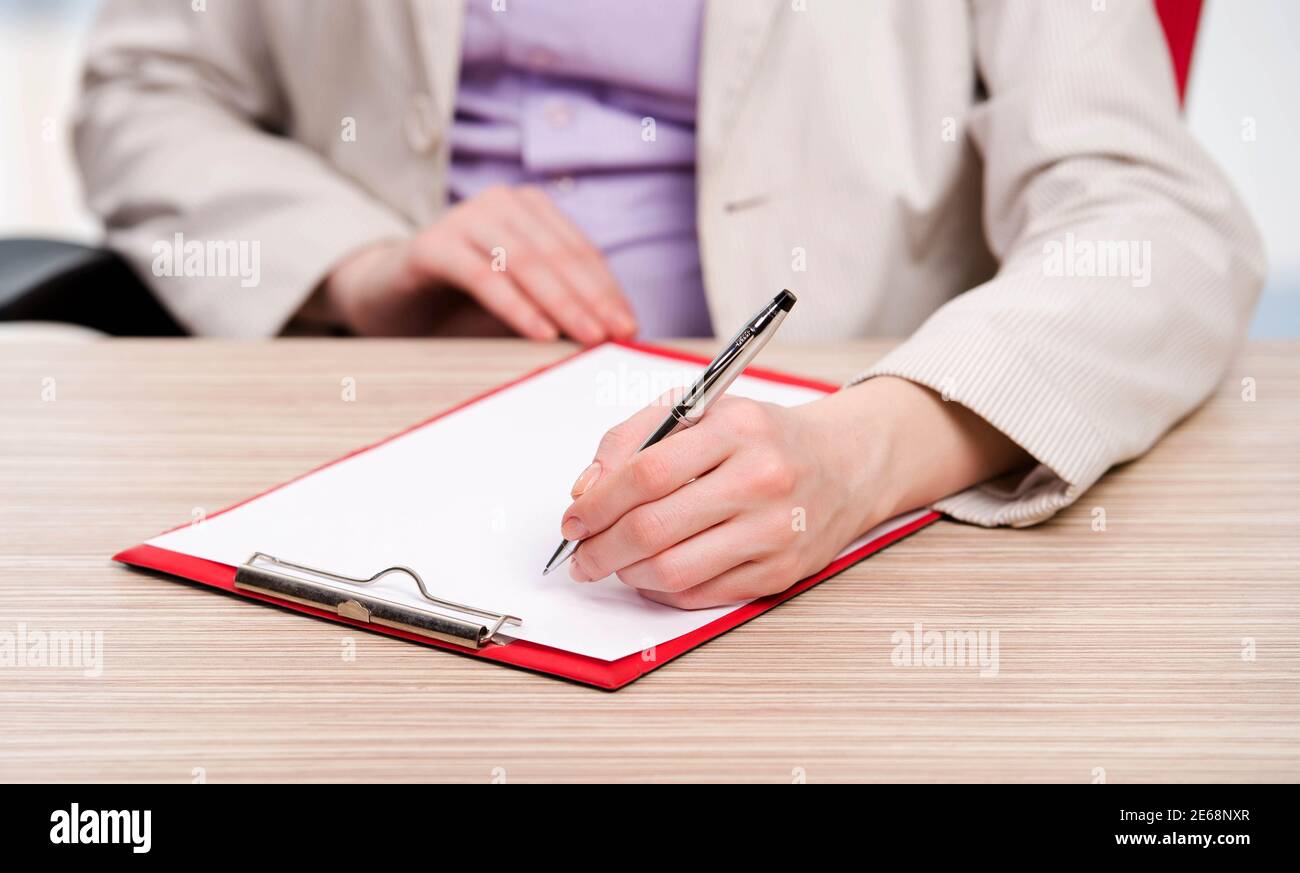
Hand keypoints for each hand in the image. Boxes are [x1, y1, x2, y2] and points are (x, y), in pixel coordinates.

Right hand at [321, 185, 636, 340]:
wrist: (386, 296)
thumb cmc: (461, 303)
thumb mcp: (518, 303)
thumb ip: (558, 308)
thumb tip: (612, 336)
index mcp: (531, 211)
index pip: (580, 252)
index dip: (608, 290)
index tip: (631, 327)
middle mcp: (501, 204)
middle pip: (559, 256)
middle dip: (593, 299)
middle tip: (618, 335)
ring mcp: (465, 218)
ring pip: (526, 263)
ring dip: (562, 304)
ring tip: (589, 338)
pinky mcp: (432, 245)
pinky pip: (484, 277)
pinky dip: (516, 306)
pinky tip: (540, 333)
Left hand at [558, 377, 1031, 608]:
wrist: (844, 465)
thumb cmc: (761, 437)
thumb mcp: (701, 410)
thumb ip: (633, 438)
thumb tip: (584, 490)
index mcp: (737, 429)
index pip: (646, 472)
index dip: (597, 502)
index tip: (573, 518)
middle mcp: (761, 479)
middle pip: (654, 528)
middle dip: (601, 548)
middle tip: (581, 553)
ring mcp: (775, 531)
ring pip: (674, 570)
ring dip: (627, 574)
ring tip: (614, 564)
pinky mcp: (781, 571)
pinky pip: (702, 593)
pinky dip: (663, 590)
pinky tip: (652, 575)